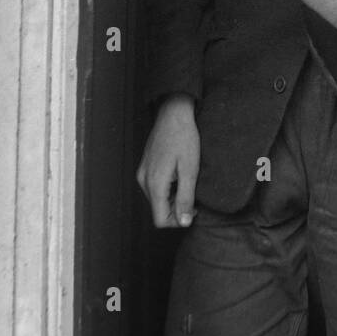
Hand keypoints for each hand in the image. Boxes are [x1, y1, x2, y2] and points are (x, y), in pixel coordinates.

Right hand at [135, 95, 200, 227]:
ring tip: (187, 181)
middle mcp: (144, 181)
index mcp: (154, 184)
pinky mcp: (145, 167)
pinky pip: (155, 187)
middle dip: (177, 208)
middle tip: (194, 193)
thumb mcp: (190, 170)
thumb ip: (186, 198)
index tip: (193, 209)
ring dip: (173, 198)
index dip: (178, 221)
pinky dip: (168, 188)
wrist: (173, 113)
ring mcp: (143, 173)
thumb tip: (184, 222)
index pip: (160, 220)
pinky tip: (179, 174)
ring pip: (157, 199)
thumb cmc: (184, 138)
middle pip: (158, 210)